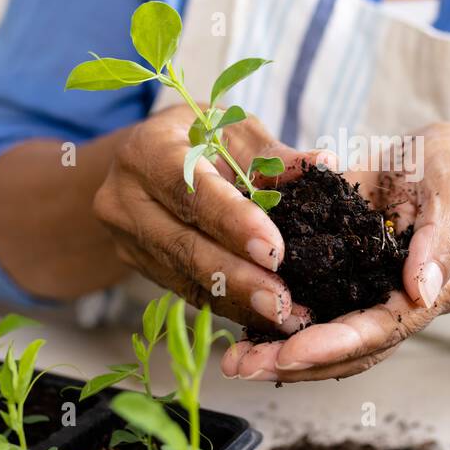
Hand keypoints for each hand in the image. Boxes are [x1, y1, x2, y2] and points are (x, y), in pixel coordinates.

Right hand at [93, 104, 330, 331]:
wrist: (151, 156)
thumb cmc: (202, 137)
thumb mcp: (234, 131)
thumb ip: (273, 155)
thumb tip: (324, 164)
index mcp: (147, 151)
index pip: (189, 191)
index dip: (231, 222)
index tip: (274, 251)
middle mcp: (125, 198)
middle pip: (183, 246)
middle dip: (236, 277)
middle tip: (282, 300)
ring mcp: (128, 238)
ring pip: (185, 277)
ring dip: (238, 300)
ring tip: (285, 316)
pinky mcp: (141, 265)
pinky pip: (187, 291)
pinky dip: (229, 306)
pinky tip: (265, 318)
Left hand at [221, 122, 449, 381]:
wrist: (440, 158)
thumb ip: (444, 240)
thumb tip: (420, 289)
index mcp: (426, 295)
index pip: (381, 331)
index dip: (337, 344)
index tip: (292, 353)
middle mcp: (390, 303)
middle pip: (344, 349)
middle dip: (294, 362)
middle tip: (242, 367)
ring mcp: (361, 290)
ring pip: (320, 333)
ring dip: (275, 349)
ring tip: (232, 360)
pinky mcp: (336, 270)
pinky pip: (303, 299)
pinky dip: (269, 312)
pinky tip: (234, 318)